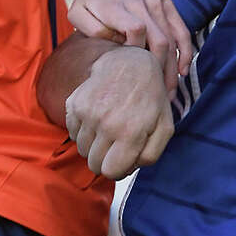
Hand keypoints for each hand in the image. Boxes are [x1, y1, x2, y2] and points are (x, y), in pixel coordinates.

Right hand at [64, 46, 173, 178]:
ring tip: (107, 129)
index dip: (117, 170)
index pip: (111, 172)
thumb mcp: (164, 126)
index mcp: (130, 133)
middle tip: (115, 146)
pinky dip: (82, 131)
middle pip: (93, 164)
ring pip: (82, 149)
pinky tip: (96, 119)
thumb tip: (129, 168)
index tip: (121, 160)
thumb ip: (151, 155)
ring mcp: (88, 113)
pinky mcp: (75, 104)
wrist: (130, 62)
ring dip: (93, 145)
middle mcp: (106, 124)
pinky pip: (72, 132)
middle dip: (104, 160)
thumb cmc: (150, 97)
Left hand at [67, 0, 192, 93]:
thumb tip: (113, 46)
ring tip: (169, 93)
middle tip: (155, 99)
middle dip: (159, 74)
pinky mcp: (167, 5)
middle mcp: (142, 6)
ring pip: (172, 40)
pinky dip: (186, 51)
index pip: (135, 32)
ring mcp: (157, 5)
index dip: (136, 52)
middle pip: (159, 42)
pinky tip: (183, 70)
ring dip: (172, 69)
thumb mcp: (78, 10)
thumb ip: (91, 29)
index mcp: (118, 8)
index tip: (130, 70)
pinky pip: (182, 29)